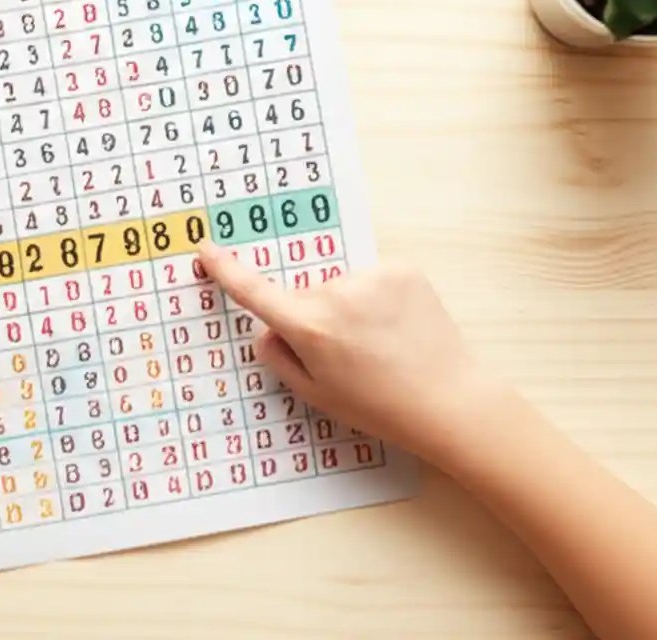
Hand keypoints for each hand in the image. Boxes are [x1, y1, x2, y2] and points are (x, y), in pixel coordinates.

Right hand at [197, 242, 519, 468]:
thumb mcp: (315, 394)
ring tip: (381, 344)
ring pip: (340, 286)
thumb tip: (267, 329)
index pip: (255, 291)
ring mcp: (371, 276)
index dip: (227, 270)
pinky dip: (377, 298)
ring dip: (349, 307)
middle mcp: (336, 293)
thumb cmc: (379, 407)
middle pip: (305, 295)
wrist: (449, 400)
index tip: (207, 250)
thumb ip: (279, 357)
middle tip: (349, 353)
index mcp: (310, 327)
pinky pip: (371, 278)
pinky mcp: (401, 268)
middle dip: (314, 317)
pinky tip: (397, 328)